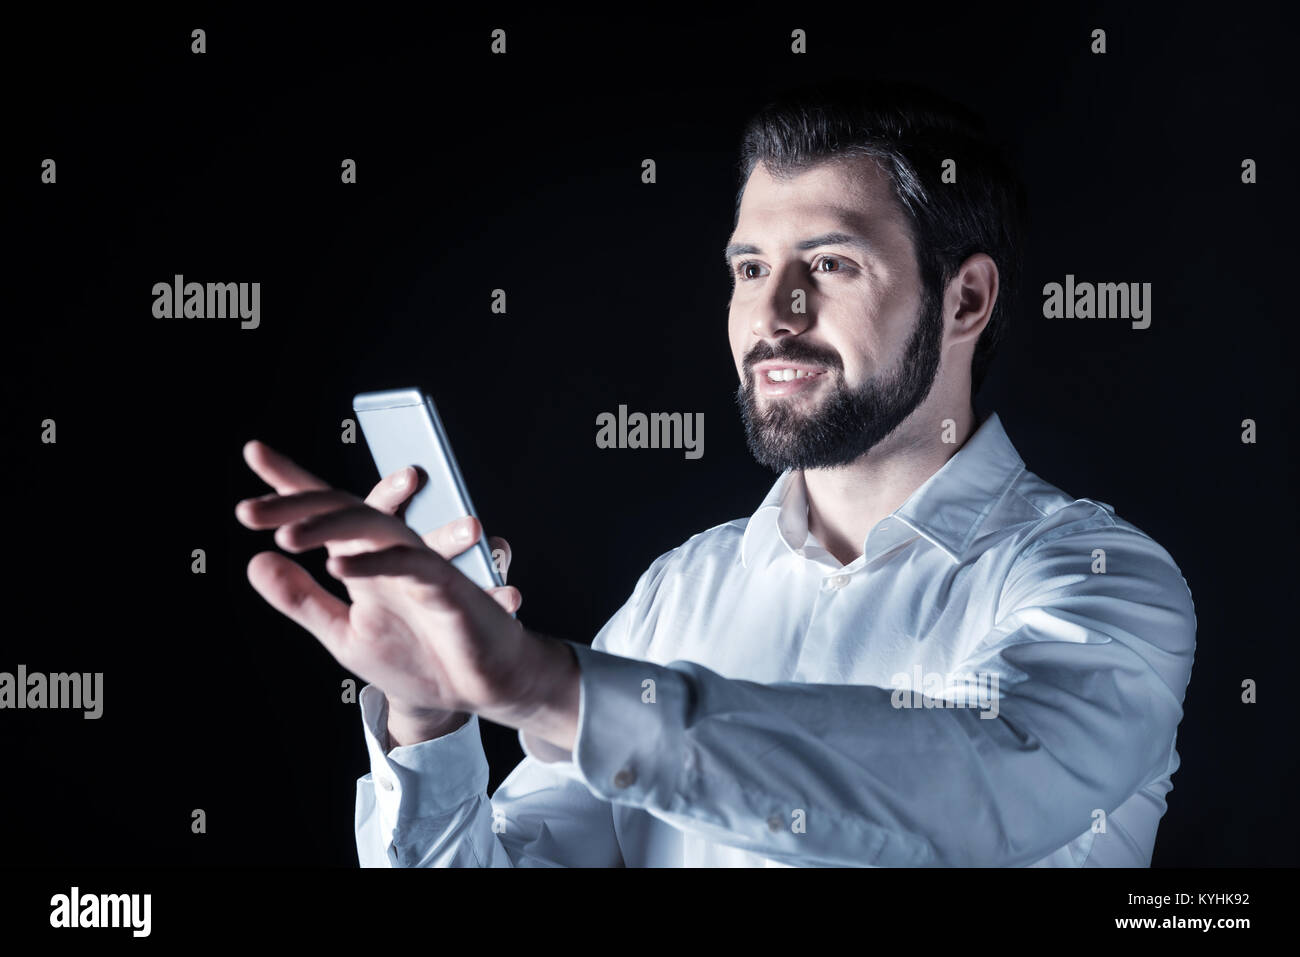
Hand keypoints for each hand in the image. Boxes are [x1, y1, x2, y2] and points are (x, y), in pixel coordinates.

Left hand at [233, 440, 575, 745]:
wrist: (472, 694)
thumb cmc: (418, 660)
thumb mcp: (343, 633)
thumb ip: (302, 600)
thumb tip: (255, 562)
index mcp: (364, 557)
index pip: (323, 512)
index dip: (290, 482)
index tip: (255, 451)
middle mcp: (390, 550)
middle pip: (343, 509)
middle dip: (296, 503)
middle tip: (249, 512)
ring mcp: (419, 564)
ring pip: (375, 526)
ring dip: (330, 526)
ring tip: (285, 535)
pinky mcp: (447, 585)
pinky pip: (411, 563)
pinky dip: (376, 562)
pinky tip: (337, 567)